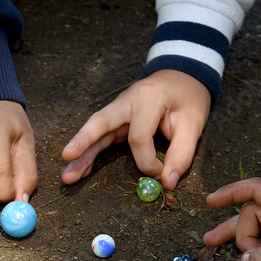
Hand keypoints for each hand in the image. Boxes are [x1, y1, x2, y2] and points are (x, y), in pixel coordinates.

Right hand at [62, 70, 209, 189]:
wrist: (182, 76)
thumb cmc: (188, 98)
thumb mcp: (193, 124)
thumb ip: (181, 154)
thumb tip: (168, 183)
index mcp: (148, 99)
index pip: (139, 137)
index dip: (148, 161)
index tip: (161, 172)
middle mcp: (127, 101)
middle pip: (101, 122)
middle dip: (84, 141)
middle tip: (67, 158)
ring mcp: (118, 109)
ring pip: (95, 130)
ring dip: (80, 152)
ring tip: (67, 175)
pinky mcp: (116, 118)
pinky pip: (100, 135)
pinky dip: (88, 151)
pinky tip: (78, 168)